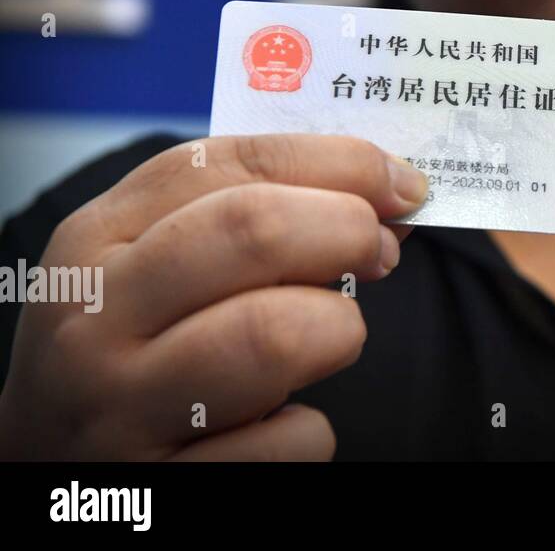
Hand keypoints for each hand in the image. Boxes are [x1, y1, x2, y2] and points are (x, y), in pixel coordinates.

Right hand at [0, 134, 427, 459]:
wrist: (54, 466)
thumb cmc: (137, 341)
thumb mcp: (161, 259)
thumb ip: (255, 211)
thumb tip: (391, 196)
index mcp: (98, 236)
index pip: (231, 164)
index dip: (341, 164)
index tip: (403, 185)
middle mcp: (96, 316)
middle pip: (254, 231)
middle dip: (350, 230)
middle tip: (382, 252)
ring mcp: (121, 407)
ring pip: (276, 335)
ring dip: (339, 330)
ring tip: (331, 337)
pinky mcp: (165, 488)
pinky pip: (286, 441)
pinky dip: (309, 428)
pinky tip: (280, 422)